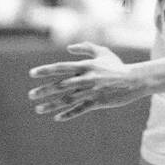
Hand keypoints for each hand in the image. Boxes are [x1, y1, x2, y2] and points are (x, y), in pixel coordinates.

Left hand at [28, 42, 150, 121]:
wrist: (133, 80)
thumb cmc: (116, 65)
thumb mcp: (102, 52)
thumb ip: (86, 47)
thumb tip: (69, 48)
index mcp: (85, 66)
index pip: (61, 68)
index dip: (45, 71)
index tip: (32, 74)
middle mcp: (85, 79)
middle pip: (60, 85)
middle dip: (44, 91)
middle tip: (31, 95)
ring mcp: (91, 92)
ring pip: (67, 100)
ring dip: (51, 105)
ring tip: (38, 109)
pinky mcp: (97, 103)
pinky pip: (79, 110)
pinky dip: (68, 114)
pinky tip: (57, 118)